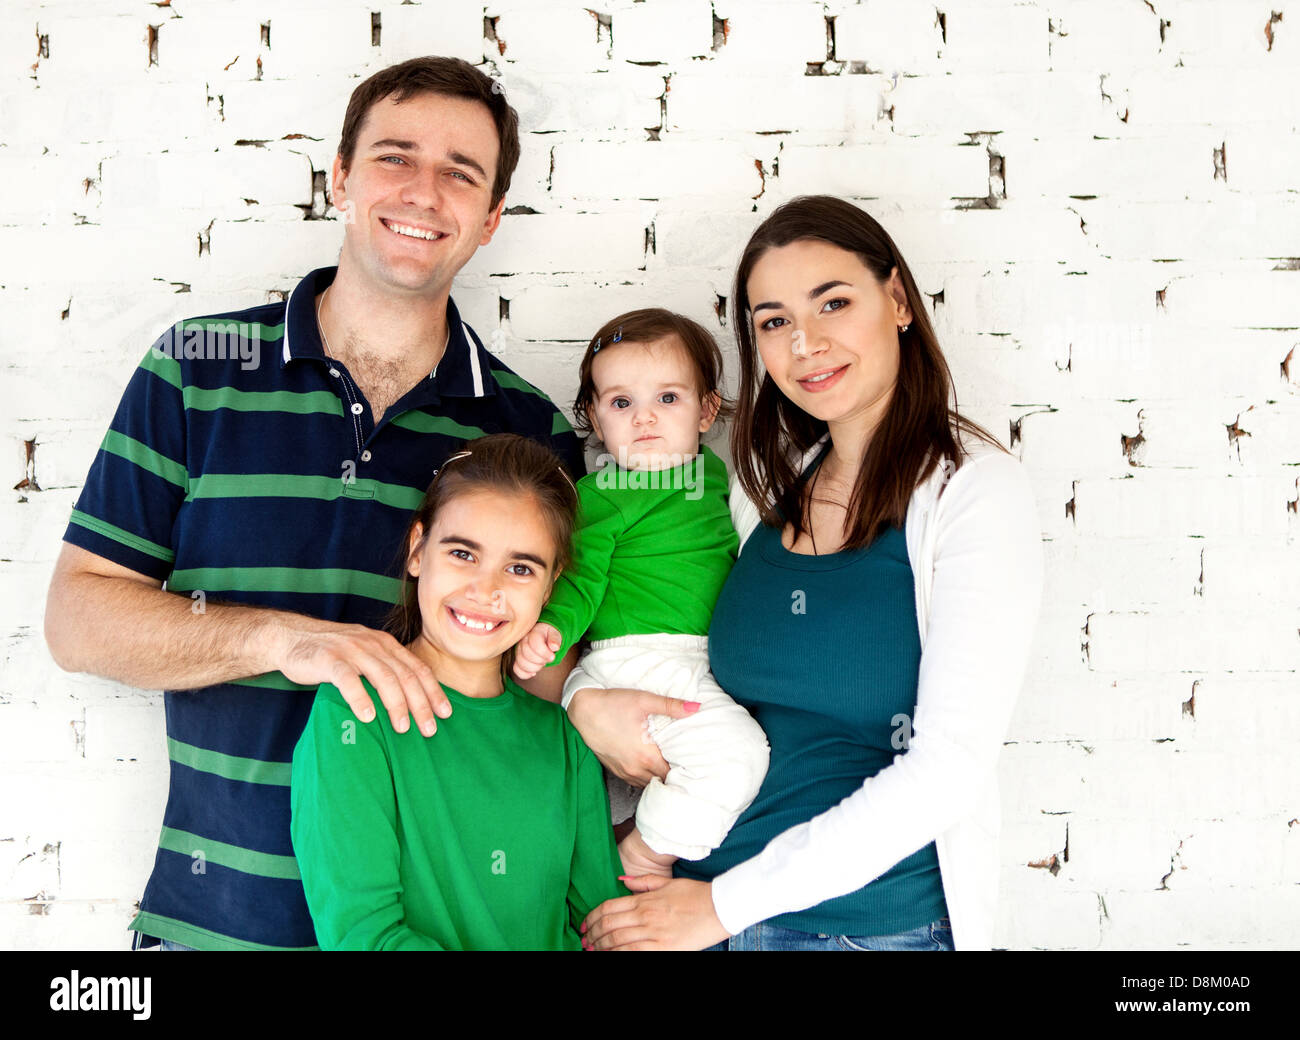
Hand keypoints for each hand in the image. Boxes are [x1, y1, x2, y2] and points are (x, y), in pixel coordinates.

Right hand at [270, 616, 451, 735]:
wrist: (291, 637)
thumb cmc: (332, 654)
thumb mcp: (364, 655)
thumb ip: (384, 670)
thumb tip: (410, 701)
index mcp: (386, 644)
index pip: (417, 668)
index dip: (434, 691)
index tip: (446, 713)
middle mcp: (373, 645)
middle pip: (405, 675)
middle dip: (421, 704)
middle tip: (429, 729)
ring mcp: (351, 650)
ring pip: (382, 677)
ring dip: (396, 704)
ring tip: (403, 728)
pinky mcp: (329, 659)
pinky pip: (348, 680)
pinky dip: (360, 698)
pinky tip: (368, 717)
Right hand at [511, 622, 560, 680]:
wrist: (544, 638)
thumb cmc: (549, 636)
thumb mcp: (555, 634)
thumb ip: (555, 639)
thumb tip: (555, 647)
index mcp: (533, 632)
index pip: (534, 643)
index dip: (544, 653)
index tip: (552, 657)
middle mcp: (523, 640)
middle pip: (527, 654)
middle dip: (540, 660)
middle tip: (547, 659)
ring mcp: (518, 650)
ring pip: (521, 662)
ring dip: (534, 667)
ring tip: (542, 664)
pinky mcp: (517, 659)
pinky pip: (517, 669)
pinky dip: (526, 674)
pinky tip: (534, 672)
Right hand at [567, 687, 699, 785]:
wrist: (582, 711)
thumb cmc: (612, 704)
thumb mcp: (644, 701)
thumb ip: (671, 706)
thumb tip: (696, 708)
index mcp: (647, 755)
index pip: (673, 774)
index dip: (685, 770)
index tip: (694, 763)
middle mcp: (636, 769)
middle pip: (662, 781)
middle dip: (675, 775)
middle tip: (686, 764)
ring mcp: (624, 771)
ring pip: (649, 783)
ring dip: (659, 777)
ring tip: (670, 766)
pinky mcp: (615, 770)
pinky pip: (636, 781)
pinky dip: (646, 777)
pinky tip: (650, 765)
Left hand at [581, 876, 729, 950]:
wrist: (721, 907)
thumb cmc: (696, 894)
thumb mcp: (667, 883)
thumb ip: (643, 882)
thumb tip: (621, 882)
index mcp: (645, 899)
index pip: (608, 908)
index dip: (592, 917)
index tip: (584, 924)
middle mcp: (646, 916)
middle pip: (609, 926)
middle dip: (592, 934)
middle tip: (584, 940)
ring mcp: (654, 934)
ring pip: (617, 942)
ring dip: (600, 947)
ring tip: (592, 950)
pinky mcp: (663, 948)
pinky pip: (633, 953)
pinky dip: (618, 955)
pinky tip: (610, 956)